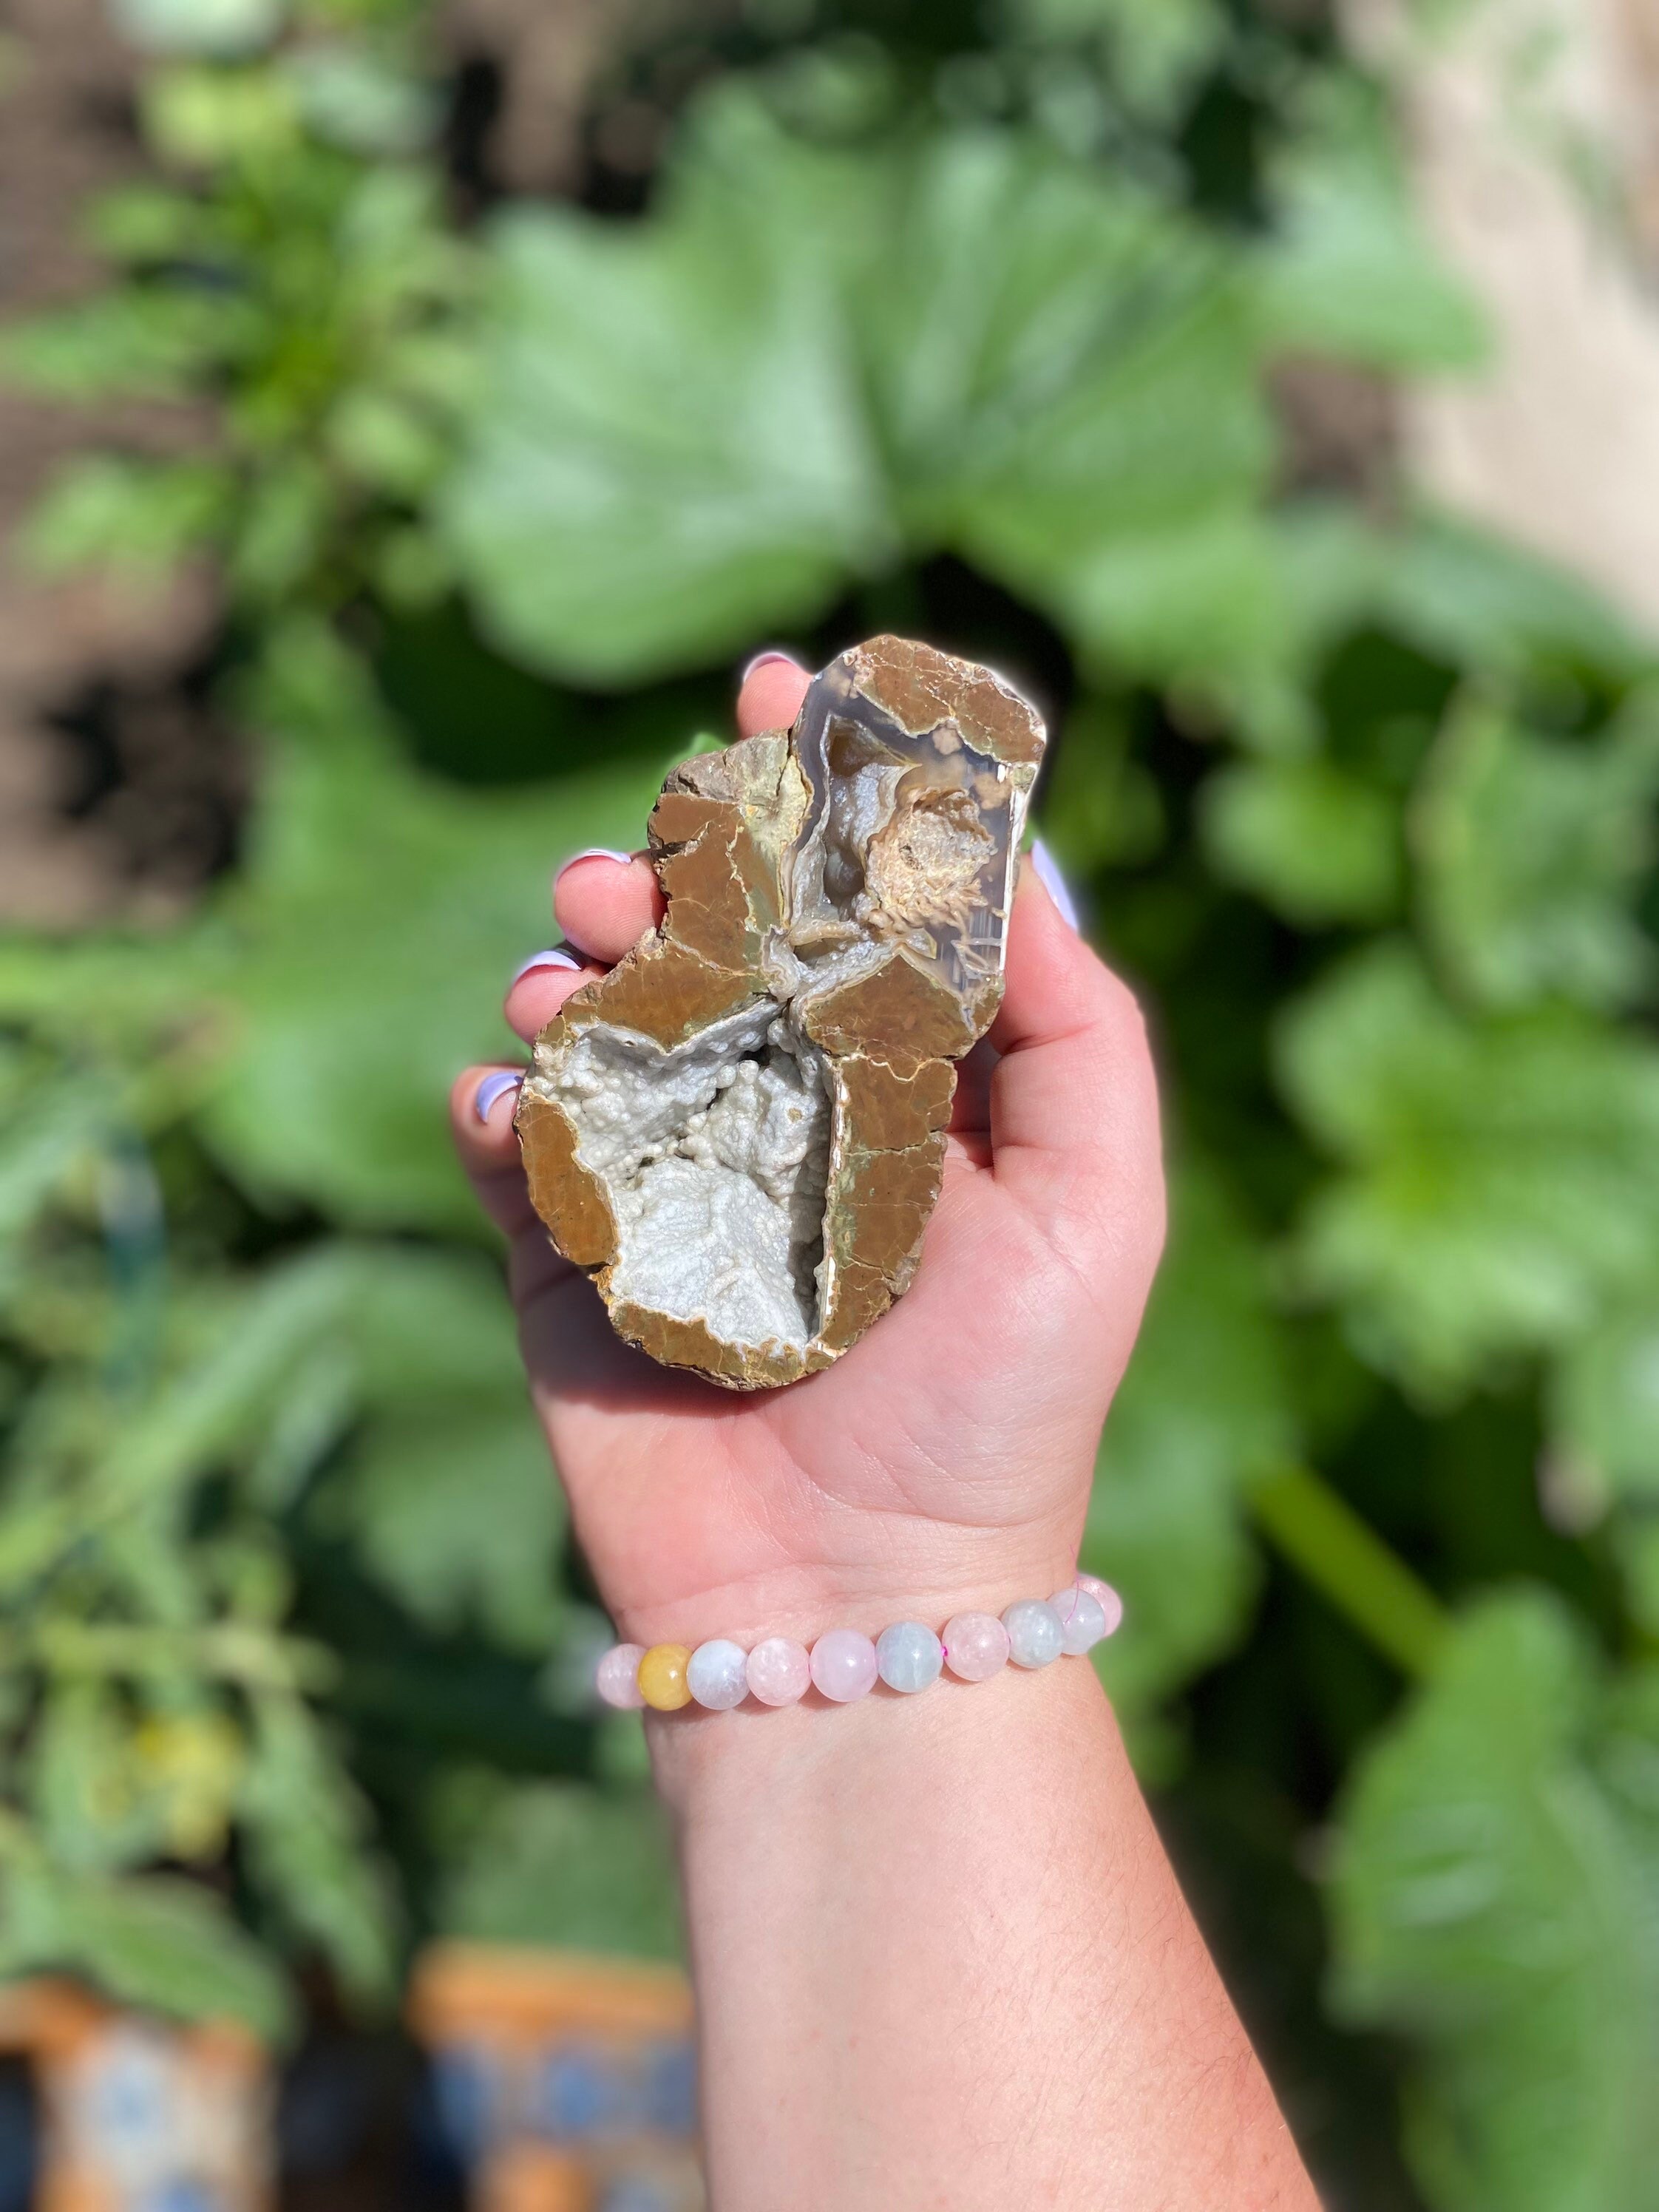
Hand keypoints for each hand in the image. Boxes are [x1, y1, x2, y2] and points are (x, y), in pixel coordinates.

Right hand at [450, 656, 1164, 1649]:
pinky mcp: (572, 1259)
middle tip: (635, 865)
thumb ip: (1080, 1028)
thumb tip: (1016, 859)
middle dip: (665, 862)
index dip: (823, 782)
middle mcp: (786, 1108)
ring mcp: (670, 1179)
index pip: (856, 896)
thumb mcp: (1101, 1207)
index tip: (783, 683)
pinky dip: (500, 1105)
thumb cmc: (998, 1407)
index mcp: (908, 1080)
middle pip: (707, 930)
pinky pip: (513, 1148)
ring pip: (595, 1015)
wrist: (860, 1601)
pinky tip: (514, 1103)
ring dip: (568, 963)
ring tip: (567, 972)